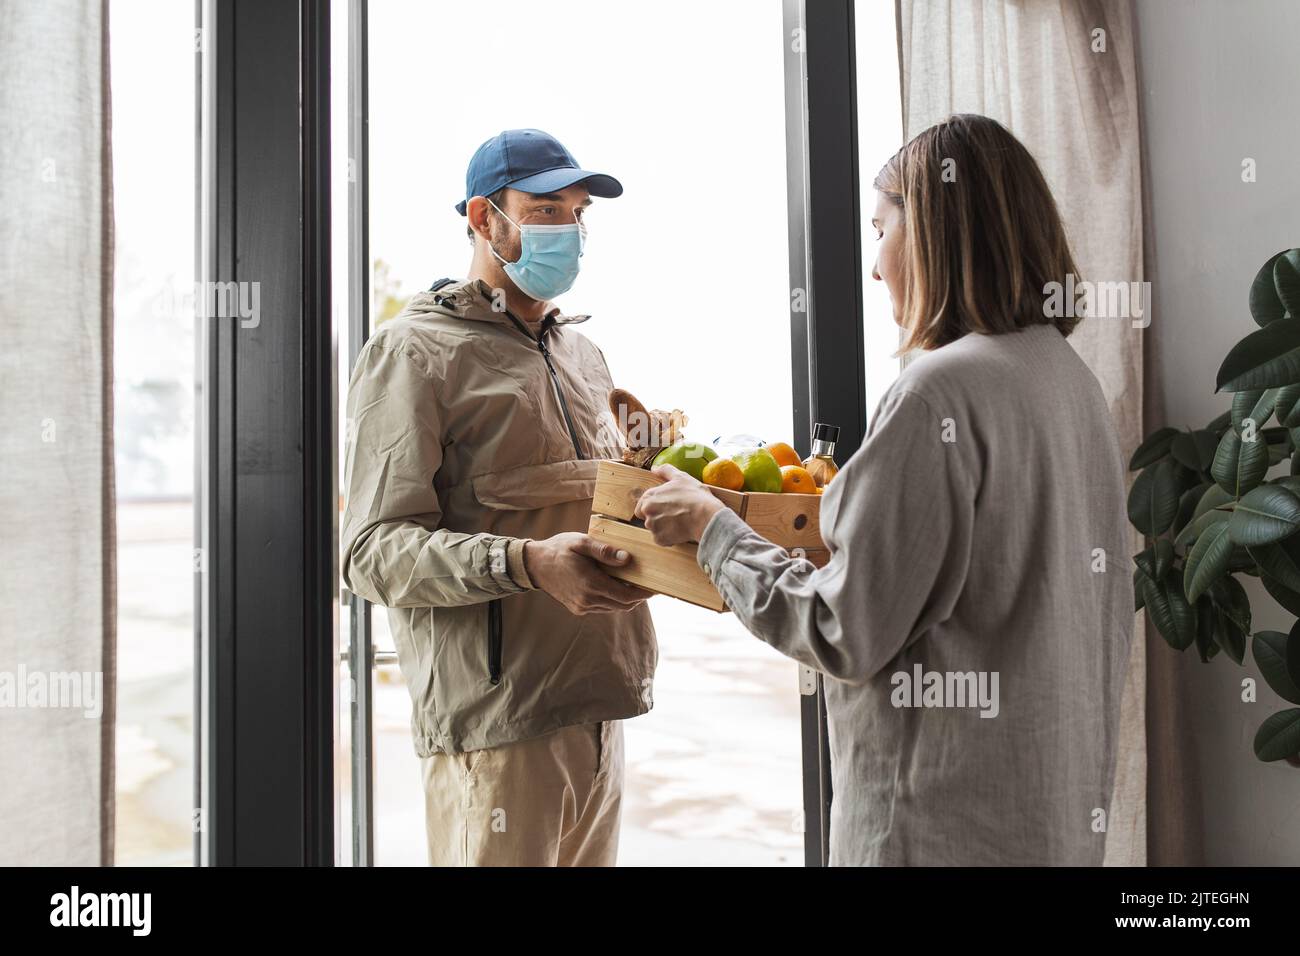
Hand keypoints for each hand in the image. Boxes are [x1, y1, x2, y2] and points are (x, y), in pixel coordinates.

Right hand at [523, 532, 655, 614]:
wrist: (535, 564)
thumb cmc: (559, 549)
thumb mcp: (581, 542)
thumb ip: (604, 551)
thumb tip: (627, 559)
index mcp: (591, 583)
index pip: (626, 596)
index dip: (643, 594)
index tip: (655, 588)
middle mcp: (588, 599)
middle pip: (623, 605)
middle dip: (637, 597)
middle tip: (648, 585)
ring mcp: (582, 606)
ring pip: (613, 608)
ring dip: (625, 598)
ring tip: (633, 584)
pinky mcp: (578, 609)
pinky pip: (602, 607)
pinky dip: (612, 599)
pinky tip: (613, 586)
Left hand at [634, 464, 726, 546]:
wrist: (706, 516)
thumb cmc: (695, 495)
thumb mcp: (681, 477)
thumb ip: (665, 471)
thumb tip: (654, 468)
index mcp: (649, 496)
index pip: (642, 505)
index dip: (656, 506)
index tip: (668, 507)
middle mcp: (647, 511)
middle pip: (648, 517)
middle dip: (658, 517)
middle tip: (675, 515)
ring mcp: (653, 526)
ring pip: (656, 529)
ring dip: (665, 528)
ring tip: (680, 522)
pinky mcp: (660, 539)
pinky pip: (662, 540)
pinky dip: (670, 537)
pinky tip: (681, 531)